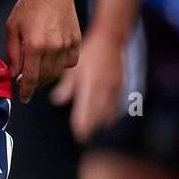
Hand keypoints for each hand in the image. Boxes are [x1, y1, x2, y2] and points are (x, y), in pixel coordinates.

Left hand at [5, 0, 81, 102]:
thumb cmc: (29, 6)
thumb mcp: (12, 28)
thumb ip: (13, 54)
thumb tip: (15, 74)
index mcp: (34, 46)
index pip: (30, 78)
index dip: (26, 91)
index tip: (23, 98)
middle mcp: (52, 48)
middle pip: (44, 78)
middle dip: (34, 82)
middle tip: (26, 77)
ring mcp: (67, 45)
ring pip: (57, 72)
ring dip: (46, 75)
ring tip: (38, 67)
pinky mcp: (76, 41)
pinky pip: (70, 63)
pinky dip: (61, 65)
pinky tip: (53, 57)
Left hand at [50, 27, 126, 141]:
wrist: (110, 38)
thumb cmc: (89, 53)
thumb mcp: (74, 67)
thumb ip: (66, 86)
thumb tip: (57, 101)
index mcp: (91, 83)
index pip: (86, 108)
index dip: (83, 123)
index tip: (79, 135)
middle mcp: (104, 88)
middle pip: (98, 114)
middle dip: (91, 127)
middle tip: (83, 139)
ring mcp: (114, 88)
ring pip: (109, 111)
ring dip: (100, 122)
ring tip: (92, 132)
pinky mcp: (121, 86)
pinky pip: (116, 105)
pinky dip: (110, 114)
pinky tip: (105, 121)